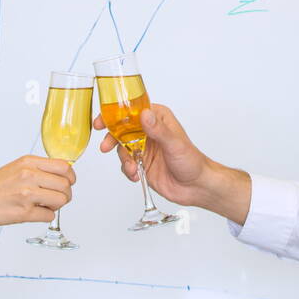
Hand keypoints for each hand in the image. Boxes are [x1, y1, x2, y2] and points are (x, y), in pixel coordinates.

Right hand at [0, 155, 75, 228]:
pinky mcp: (24, 212)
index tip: (65, 184)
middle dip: (65, 195)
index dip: (70, 178)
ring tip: (42, 205)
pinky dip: (45, 217)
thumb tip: (63, 175)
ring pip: (61, 201)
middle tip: (54, 198)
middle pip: (66, 186)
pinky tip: (33, 213)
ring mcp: (26, 194)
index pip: (64, 167)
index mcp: (28, 162)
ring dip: (56, 206)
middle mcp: (29, 175)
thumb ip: (39, 169)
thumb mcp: (17, 167)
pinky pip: (49, 216)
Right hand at [93, 103, 212, 206]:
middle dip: (112, 138)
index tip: (103, 121)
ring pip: (122, 148)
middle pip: (122, 128)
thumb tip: (144, 115)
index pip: (132, 110)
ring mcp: (144, 147)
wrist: (195, 187)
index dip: (115, 114)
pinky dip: (128, 170)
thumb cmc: (192, 161)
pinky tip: (136, 175)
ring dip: (124, 159)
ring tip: (132, 168)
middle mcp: (149, 131)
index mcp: (158, 118)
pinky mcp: (141, 163)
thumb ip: (158, 130)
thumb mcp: (174, 144)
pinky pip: (126, 164)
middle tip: (105, 147)